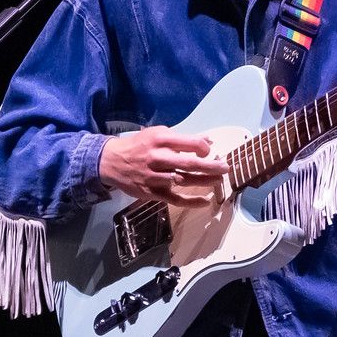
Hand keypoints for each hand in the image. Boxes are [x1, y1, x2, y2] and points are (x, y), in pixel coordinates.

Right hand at [99, 127, 229, 205]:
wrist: (110, 161)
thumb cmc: (138, 146)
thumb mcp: (157, 134)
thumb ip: (182, 139)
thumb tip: (208, 140)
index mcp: (160, 140)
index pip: (189, 143)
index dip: (203, 148)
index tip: (209, 152)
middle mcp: (157, 158)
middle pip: (189, 164)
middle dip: (210, 166)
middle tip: (225, 168)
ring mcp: (154, 177)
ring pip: (183, 181)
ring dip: (204, 182)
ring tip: (219, 181)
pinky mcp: (151, 192)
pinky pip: (174, 199)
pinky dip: (191, 202)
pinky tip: (204, 201)